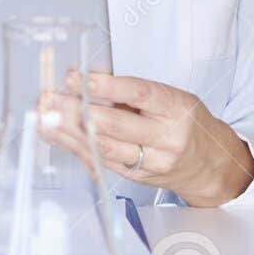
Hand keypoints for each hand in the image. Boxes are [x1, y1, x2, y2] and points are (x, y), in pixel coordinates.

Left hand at [40, 73, 253, 206]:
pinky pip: (101, 162)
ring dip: (70, 132)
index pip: (139, 94)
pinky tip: (57, 137)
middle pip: (117, 125)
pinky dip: (76, 148)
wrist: (207, 163)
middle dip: (79, 111)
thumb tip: (87, 76)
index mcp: (176, 109)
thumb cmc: (185, 122)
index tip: (78, 78)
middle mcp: (165, 138)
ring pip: (104, 147)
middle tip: (52, 99)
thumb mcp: (168, 97)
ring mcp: (150, 162)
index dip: (107, 86)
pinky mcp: (136, 177)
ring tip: (46, 117)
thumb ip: (130, 90)